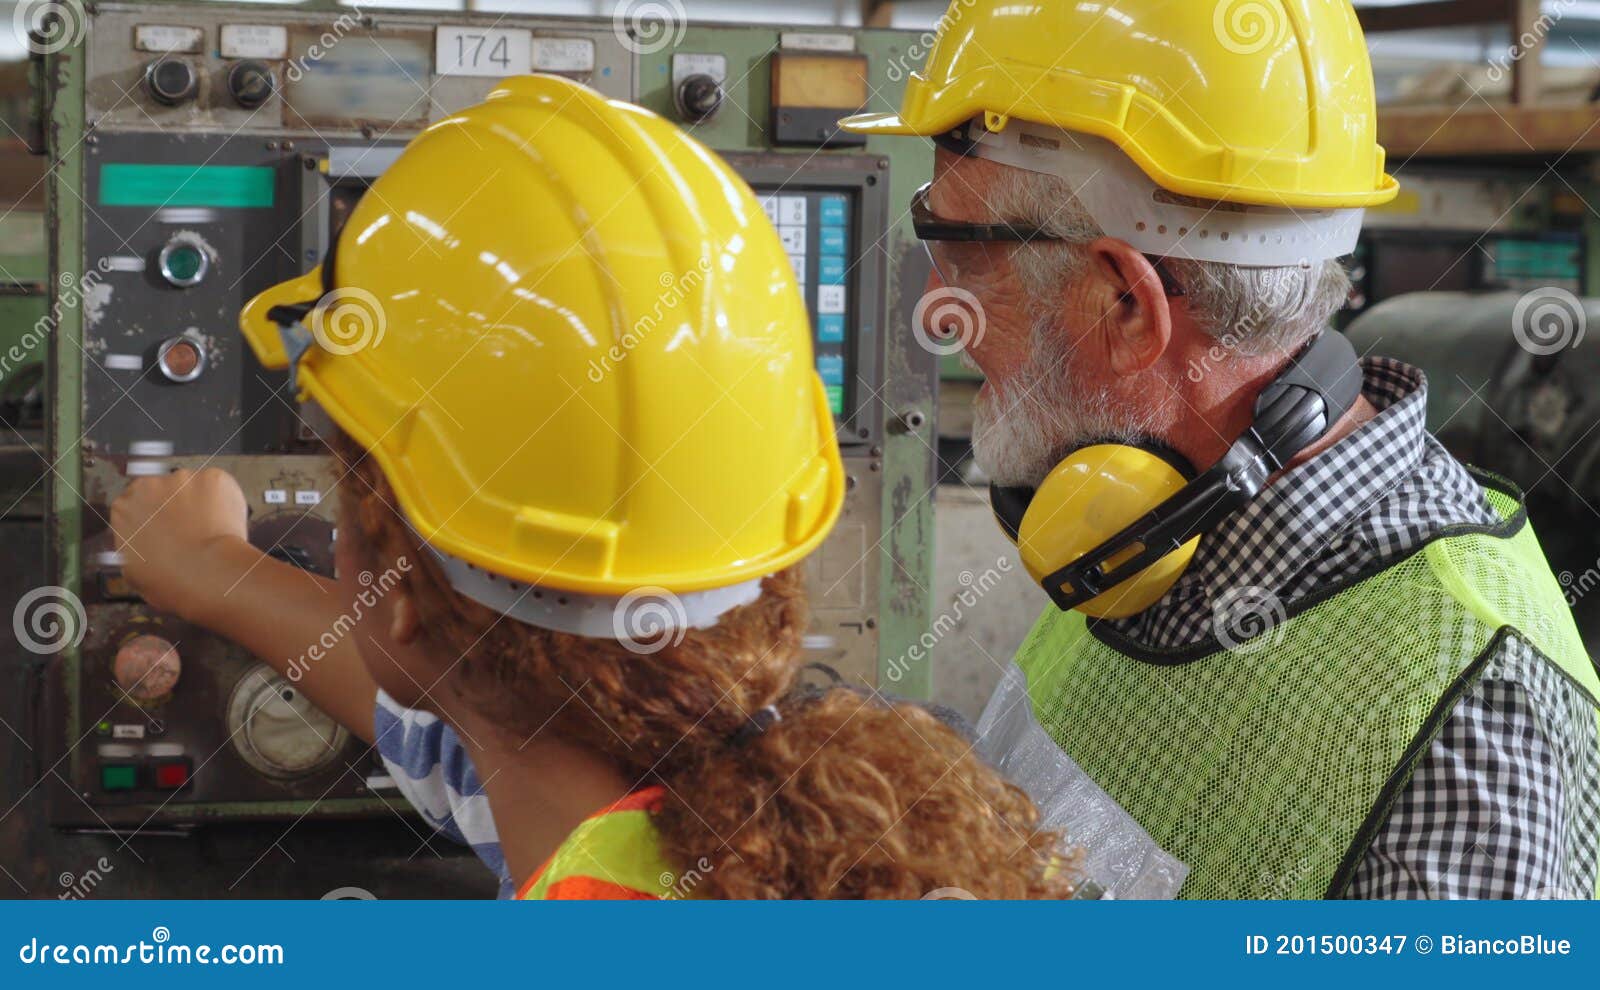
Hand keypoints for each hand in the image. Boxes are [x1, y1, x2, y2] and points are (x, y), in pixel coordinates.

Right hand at [110, 467, 251, 620]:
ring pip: (193, 487)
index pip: (136, 503)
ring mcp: (182, 479)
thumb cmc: (171, 579)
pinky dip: (224, 501)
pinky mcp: (212, 478)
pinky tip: (224, 523)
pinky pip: (220, 487)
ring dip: (201, 503)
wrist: (208, 574)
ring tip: (209, 530)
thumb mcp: (132, 570)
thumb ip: (132, 546)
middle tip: (190, 529)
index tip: (165, 526)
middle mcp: (149, 486)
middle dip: (175, 505)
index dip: (154, 516)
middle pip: (163, 490)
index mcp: (123, 508)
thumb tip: (139, 547)